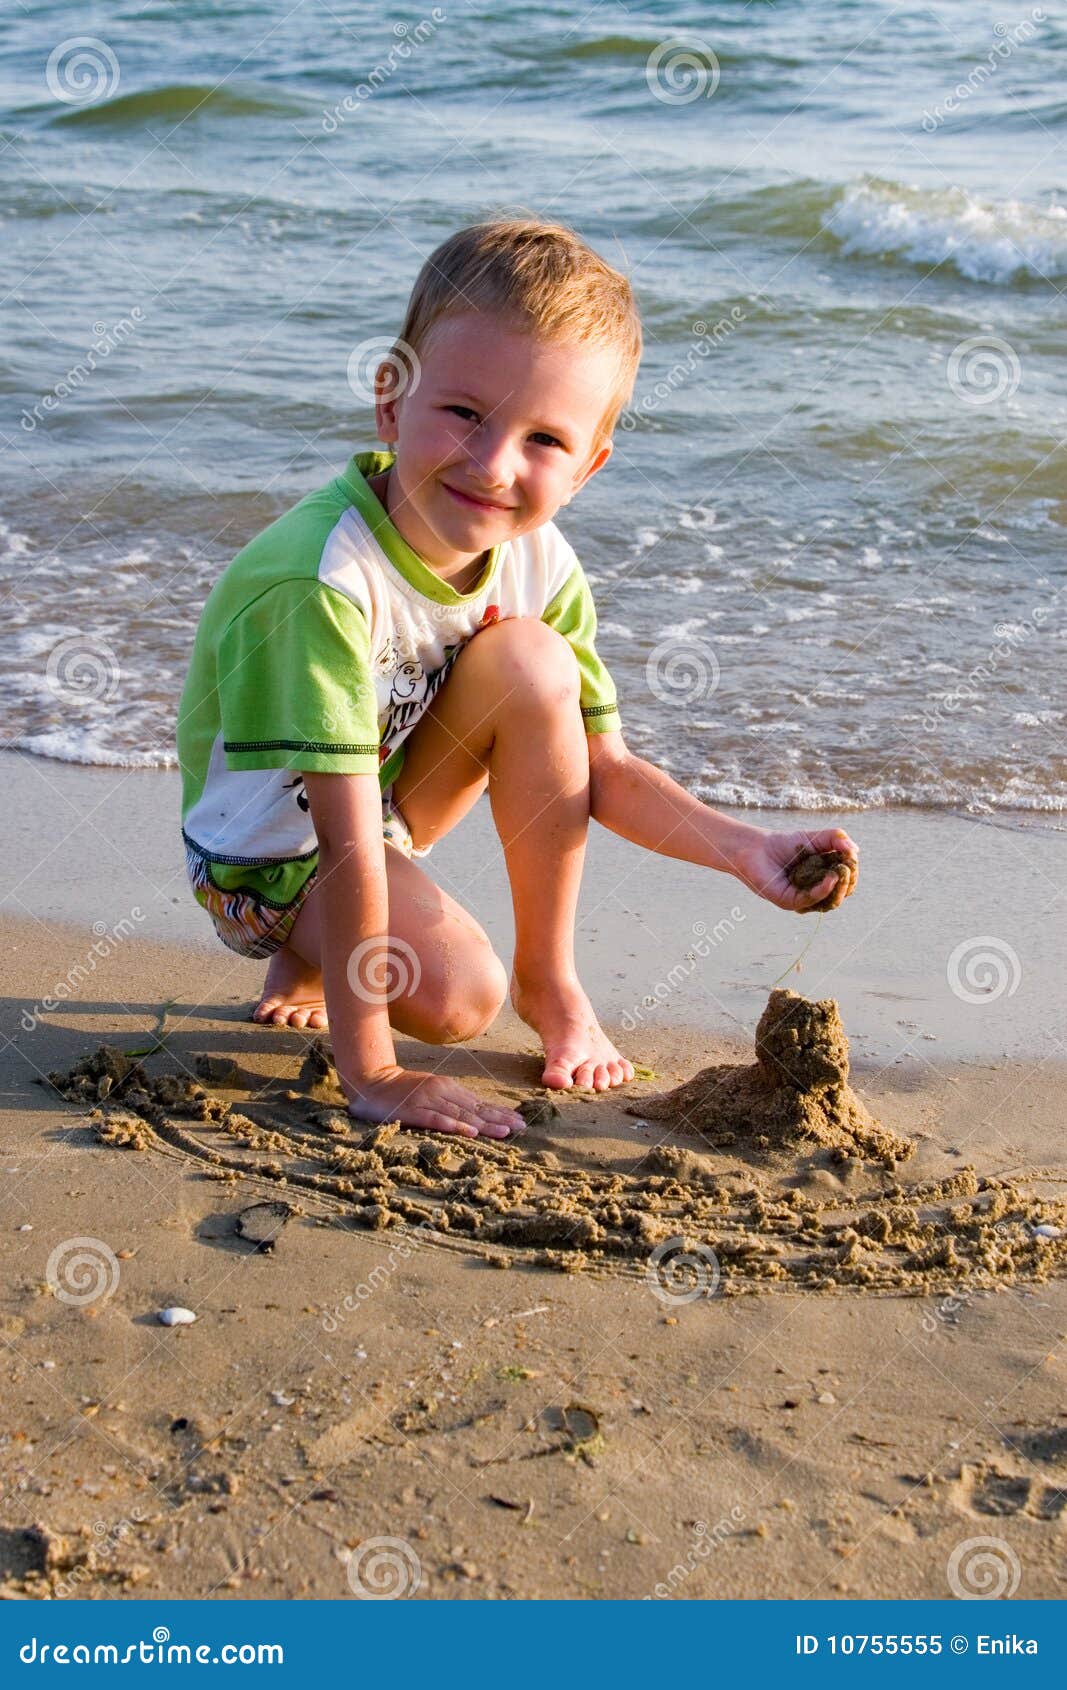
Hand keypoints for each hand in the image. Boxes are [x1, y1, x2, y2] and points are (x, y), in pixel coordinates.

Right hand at [343, 1066, 524, 1138]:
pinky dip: (455, 1126)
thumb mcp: (430, 1091)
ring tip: (504, 1133)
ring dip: (484, 1124)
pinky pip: (437, 1119)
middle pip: (475, 1108)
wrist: (371, 1081)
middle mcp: (442, 1092)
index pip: (479, 1103)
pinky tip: (470, 1132)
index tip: (520, 1122)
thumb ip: (450, 1101)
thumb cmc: (402, 1090)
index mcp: (448, 1088)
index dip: (500, 1112)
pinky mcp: (414, 1110)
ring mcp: (428, 1100)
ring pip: (462, 1114)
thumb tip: (475, 1115)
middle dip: (499, 1119)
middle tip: (521, 1128)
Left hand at [730, 825, 858, 912]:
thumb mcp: (816, 838)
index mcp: (822, 880)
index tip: (852, 859)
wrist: (756, 847)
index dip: (852, 873)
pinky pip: (809, 900)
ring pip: (829, 902)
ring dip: (840, 888)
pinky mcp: (788, 901)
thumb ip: (837, 840)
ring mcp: (802, 899)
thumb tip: (856, 851)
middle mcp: (814, 893)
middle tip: (848, 866)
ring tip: (842, 871)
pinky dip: (822, 890)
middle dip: (849, 882)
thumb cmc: (784, 844)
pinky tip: (830, 878)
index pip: (846, 884)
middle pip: (840, 895)